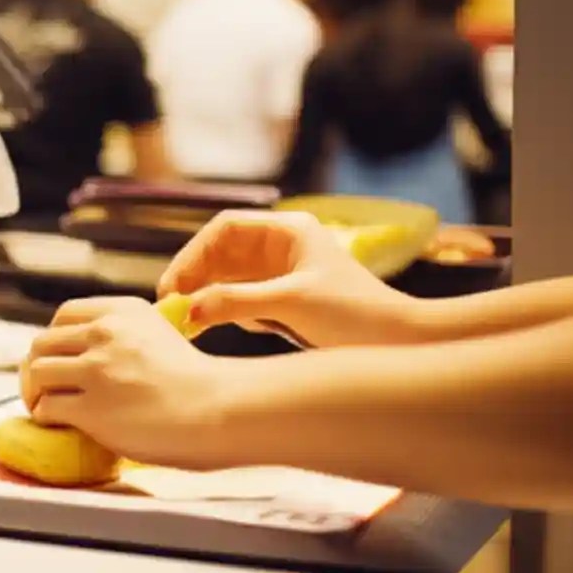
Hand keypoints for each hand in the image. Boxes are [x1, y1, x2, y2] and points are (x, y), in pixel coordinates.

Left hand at [19, 297, 228, 466]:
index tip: (57, 355)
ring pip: (39, 372)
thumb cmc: (199, 382)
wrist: (219, 410)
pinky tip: (57, 424)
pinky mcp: (91, 407)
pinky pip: (47, 408)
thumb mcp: (162, 334)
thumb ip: (126, 336)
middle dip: (38, 366)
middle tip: (43, 386)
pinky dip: (45, 417)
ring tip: (44, 406)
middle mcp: (106, 333)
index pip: (65, 314)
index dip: (54, 338)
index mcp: (123, 311)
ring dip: (35, 391)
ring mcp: (96, 370)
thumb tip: (92, 351)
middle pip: (43, 343)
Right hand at [158, 210, 416, 346]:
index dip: (193, 253)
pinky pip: (239, 301)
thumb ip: (237, 302)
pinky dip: (225, 313)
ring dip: (207, 298)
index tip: (175, 284)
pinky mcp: (282, 302)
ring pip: (227, 279)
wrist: (400, 343)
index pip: (225, 229)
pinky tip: (221, 327)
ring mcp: (281, 275)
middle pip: (221, 254)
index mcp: (288, 231)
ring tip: (188, 321)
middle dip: (195, 278)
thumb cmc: (355, 313)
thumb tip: (189, 309)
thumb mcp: (291, 303)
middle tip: (172, 306)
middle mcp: (281, 248)